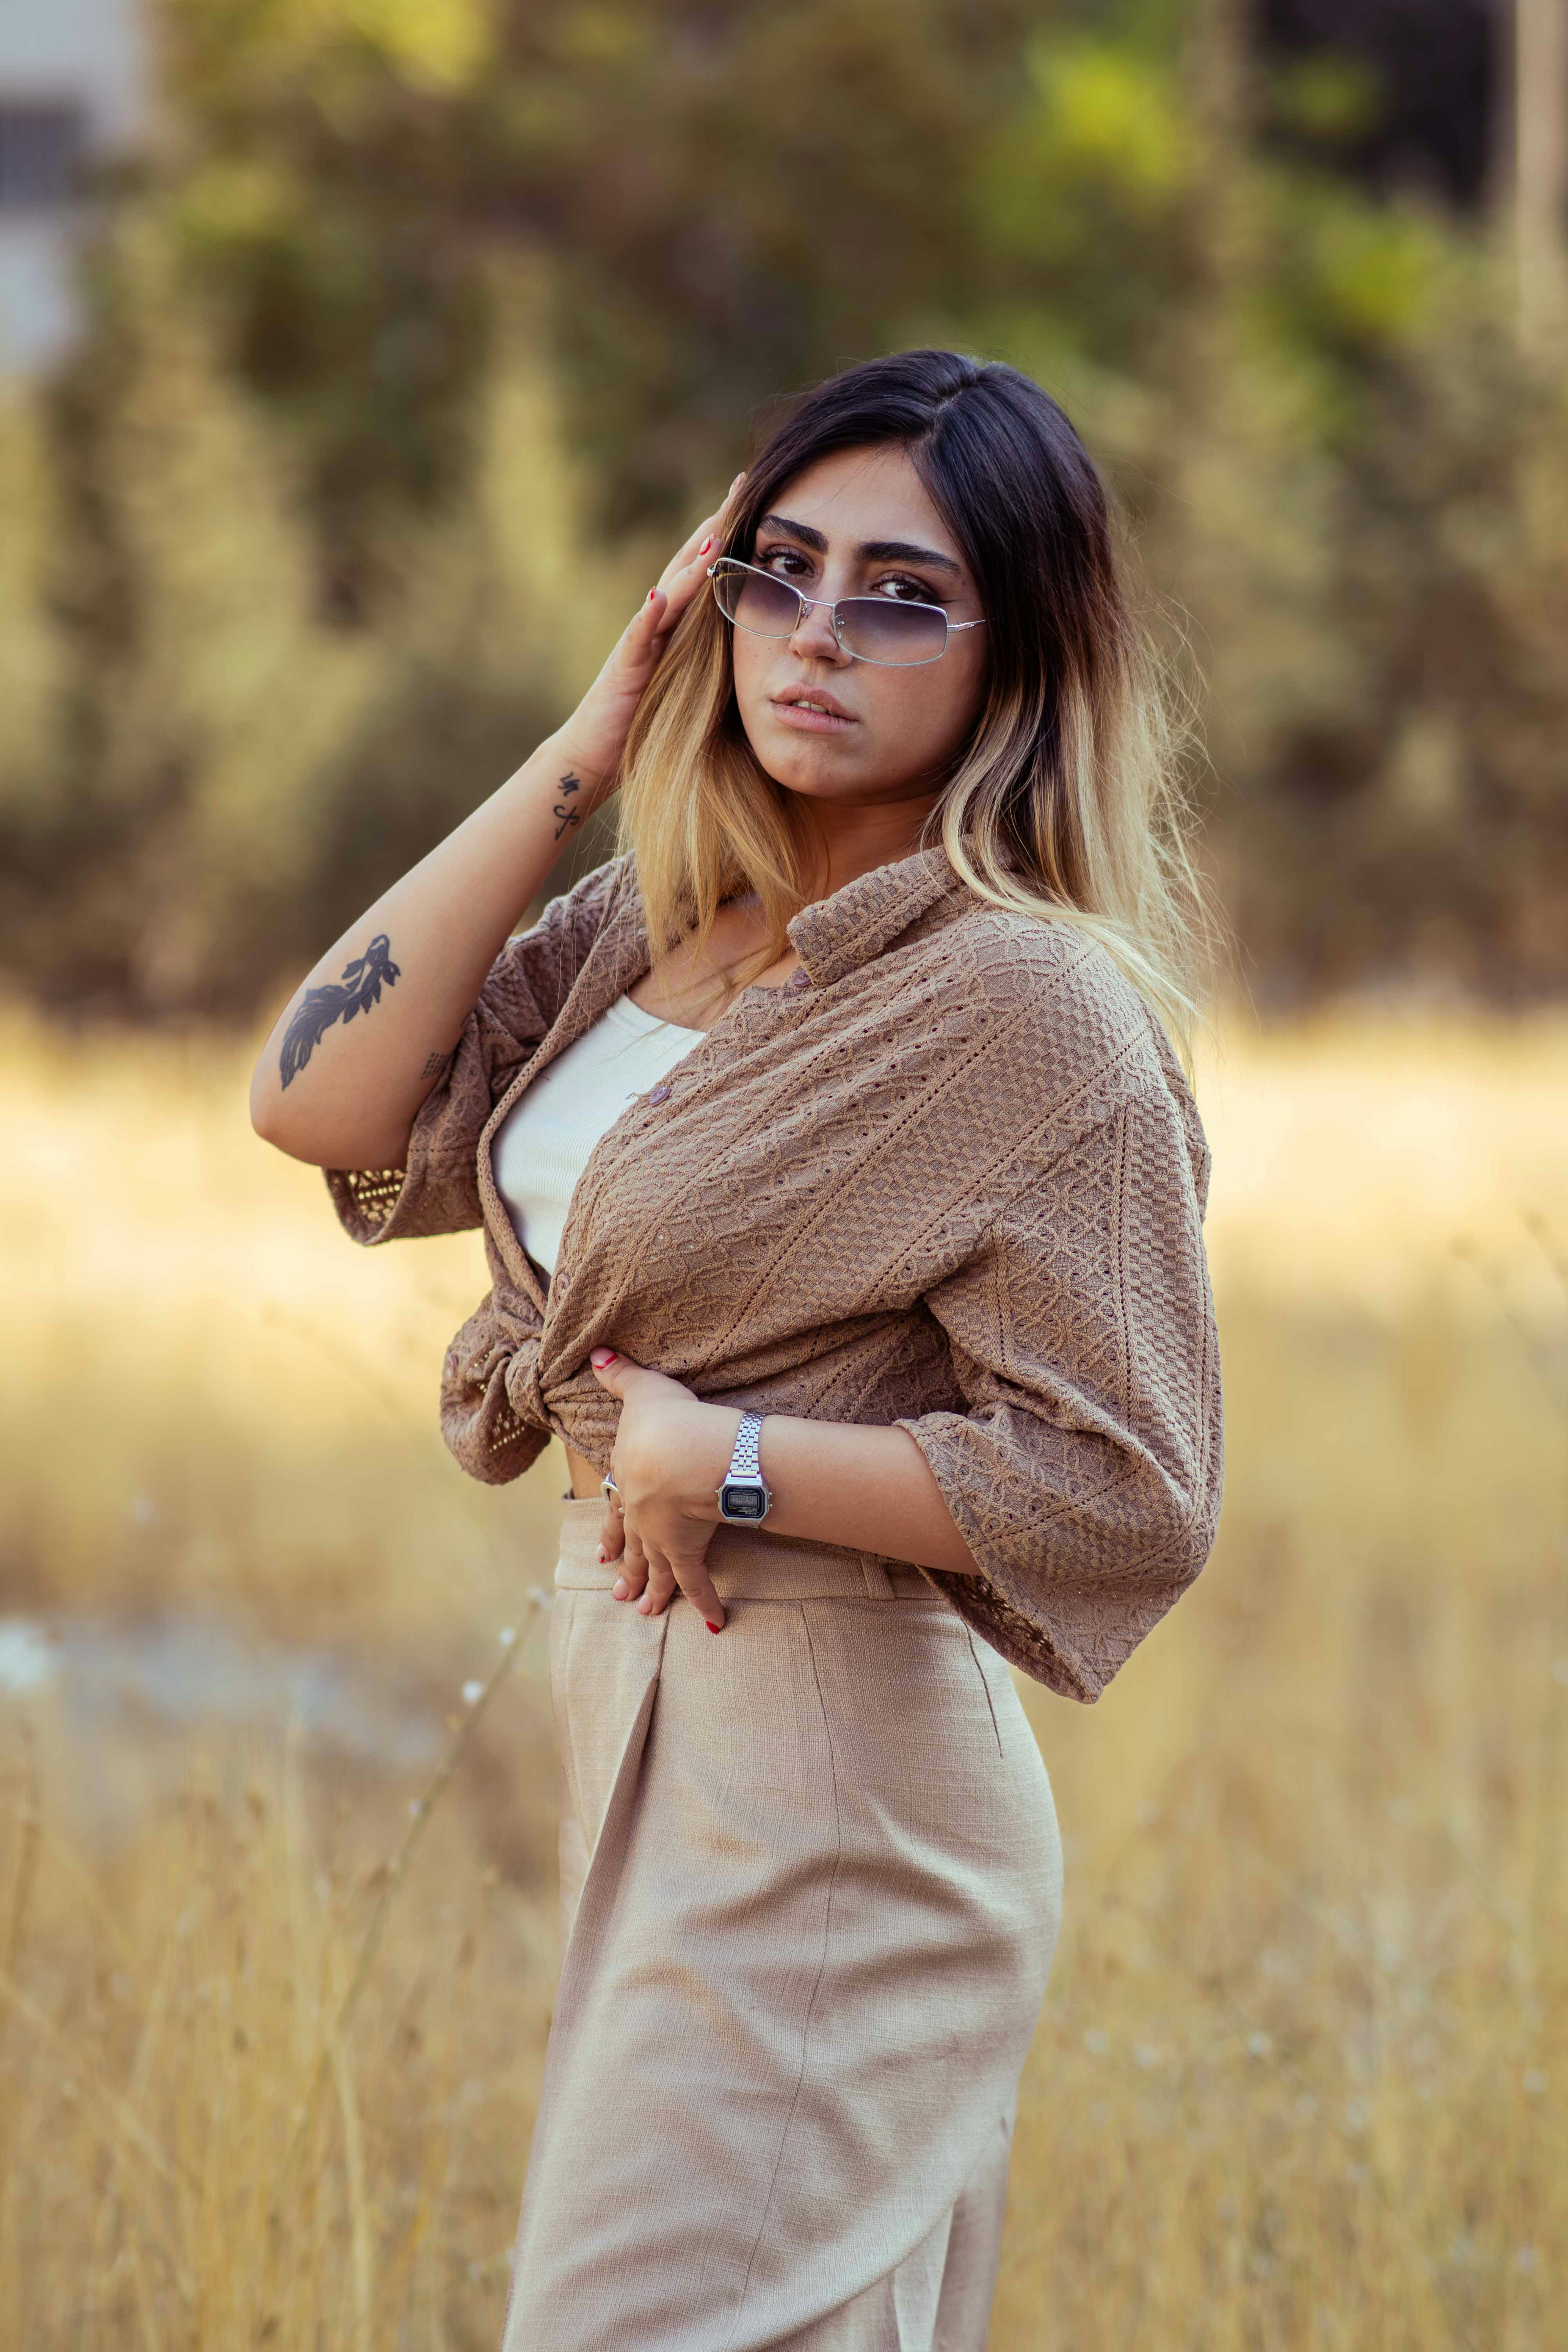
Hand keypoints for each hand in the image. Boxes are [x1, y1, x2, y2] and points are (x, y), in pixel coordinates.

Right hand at [549, 474, 746, 795]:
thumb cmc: (646, 723)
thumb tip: (753, 640)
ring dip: (690, 564)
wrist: (595, 754)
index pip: (706, 572)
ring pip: (668, 594)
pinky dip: (648, 617)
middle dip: (714, 527)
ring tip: (715, 534)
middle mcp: (657, 624)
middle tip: (739, 488)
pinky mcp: (625, 669)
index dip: (729, 535)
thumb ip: (713, 655)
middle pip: (688, 565)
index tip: (757, 499)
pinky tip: (660, 596)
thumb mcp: (692, 683)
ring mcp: (639, 642)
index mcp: (677, 626)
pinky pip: (638, 639)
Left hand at [588, 1348, 738, 1629]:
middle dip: (626, 1569)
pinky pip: (698, 1582)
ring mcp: (660, 1536)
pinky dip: (707, 1603)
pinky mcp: (687, 1549)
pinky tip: (717, 1623)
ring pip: (654, 1569)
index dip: (613, 1526)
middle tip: (617, 1593)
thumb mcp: (640, 1391)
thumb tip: (596, 1354)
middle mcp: (639, 1514)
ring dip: (650, 1591)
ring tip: (642, 1612)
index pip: (620, 1506)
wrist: (681, 1454)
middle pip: (631, 1546)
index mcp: (629, 1479)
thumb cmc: (664, 1420)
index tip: (604, 1549)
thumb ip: (619, 1374)